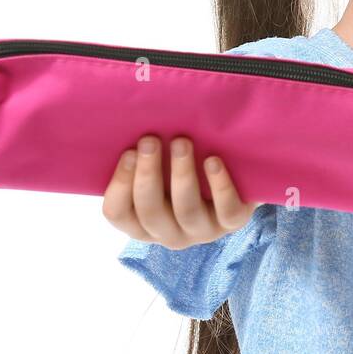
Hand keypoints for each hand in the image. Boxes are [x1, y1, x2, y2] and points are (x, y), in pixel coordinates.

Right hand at [101, 135, 257, 249]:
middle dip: (148, 175)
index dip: (120, 185)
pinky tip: (213, 161)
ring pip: (187, 211)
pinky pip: (227, 211)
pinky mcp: (232, 223)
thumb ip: (139, 153)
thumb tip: (126, 119)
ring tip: (182, 142)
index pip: (118, 213)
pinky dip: (220, 186)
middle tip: (150, 140)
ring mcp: (201, 231)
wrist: (233, 180)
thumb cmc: (182, 166)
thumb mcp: (158, 164)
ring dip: (182, 175)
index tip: (128, 152)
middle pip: (151, 212)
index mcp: (142, 222)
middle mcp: (169, 234)